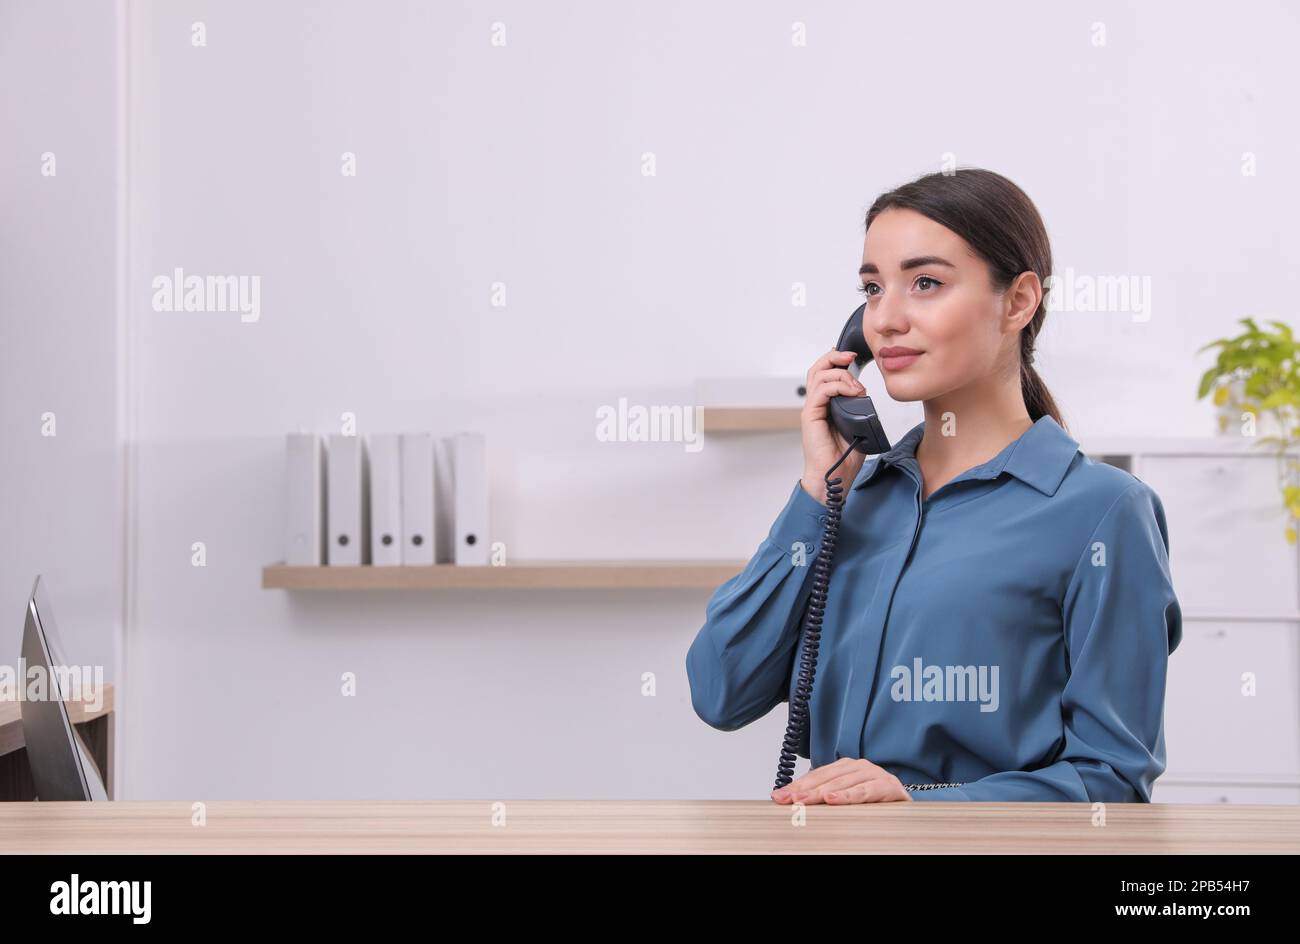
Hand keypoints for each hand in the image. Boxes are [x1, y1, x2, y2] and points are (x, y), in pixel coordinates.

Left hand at [770, 758, 912, 803]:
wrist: (908, 806)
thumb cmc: (875, 802)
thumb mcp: (847, 797)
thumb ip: (825, 795)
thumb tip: (792, 799)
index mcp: (846, 767)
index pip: (817, 775)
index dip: (797, 785)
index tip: (779, 796)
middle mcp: (859, 767)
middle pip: (826, 778)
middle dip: (804, 789)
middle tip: (787, 799)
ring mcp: (874, 775)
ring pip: (843, 783)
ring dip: (822, 792)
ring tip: (805, 800)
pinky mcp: (889, 787)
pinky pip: (866, 791)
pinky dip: (849, 795)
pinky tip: (834, 799)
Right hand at [800, 349, 868, 504]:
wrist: (834, 478)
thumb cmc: (843, 458)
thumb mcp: (857, 426)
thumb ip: (857, 408)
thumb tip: (863, 393)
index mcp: (826, 405)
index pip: (825, 373)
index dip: (837, 360)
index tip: (854, 357)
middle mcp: (816, 404)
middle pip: (817, 368)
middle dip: (835, 356)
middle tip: (852, 356)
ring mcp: (812, 409)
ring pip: (819, 375)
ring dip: (841, 374)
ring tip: (856, 386)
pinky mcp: (810, 416)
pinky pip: (821, 391)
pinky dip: (838, 385)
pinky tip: (852, 392)